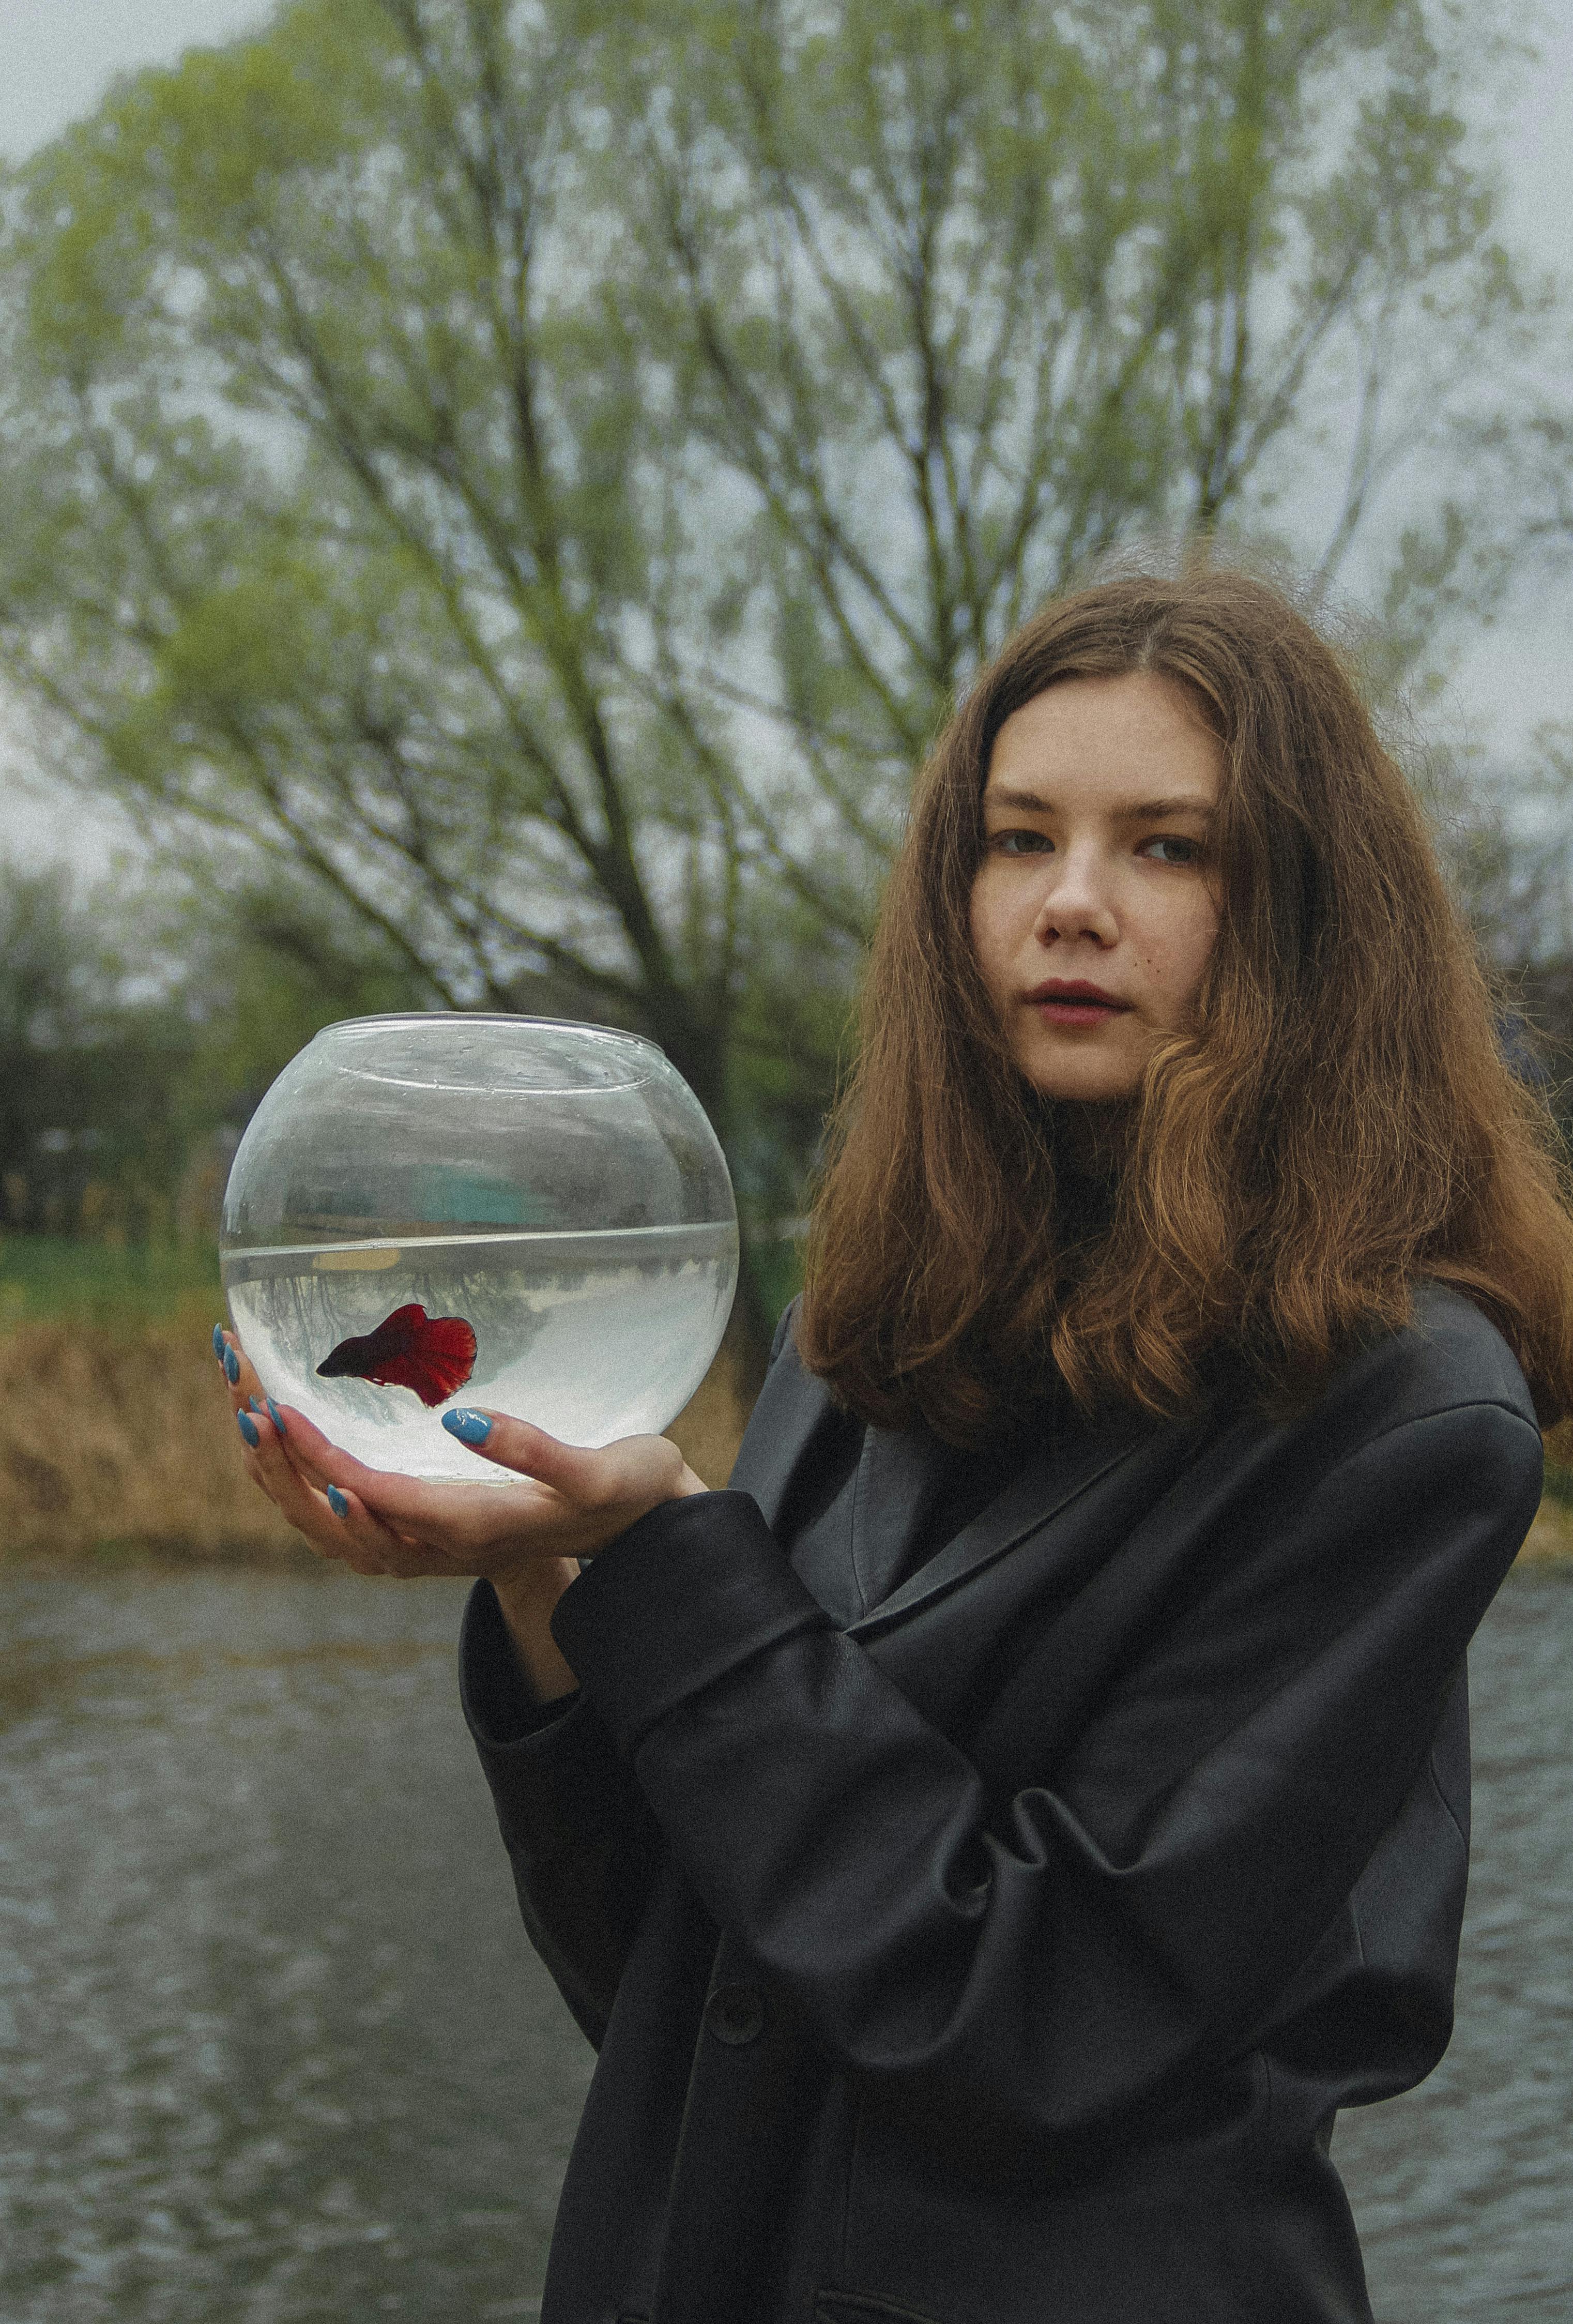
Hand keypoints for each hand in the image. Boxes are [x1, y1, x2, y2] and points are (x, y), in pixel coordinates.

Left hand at [214, 1326, 705, 1588]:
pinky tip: (284, 1441)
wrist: (636, 1531)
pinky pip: (340, 1518)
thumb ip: (529, 1448)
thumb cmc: (623, 1490)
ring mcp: (425, 1548)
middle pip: (332, 1515)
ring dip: (280, 1472)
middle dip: (281, 1460)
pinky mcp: (422, 1534)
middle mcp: (435, 1547)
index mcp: (470, 1526)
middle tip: (243, 1397)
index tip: (279, 1409)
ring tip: (245, 1407)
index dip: (320, 1456)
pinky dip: (302, 1482)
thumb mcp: (593, 1469)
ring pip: (328, 1523)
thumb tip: (457, 1420)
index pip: (373, 1493)